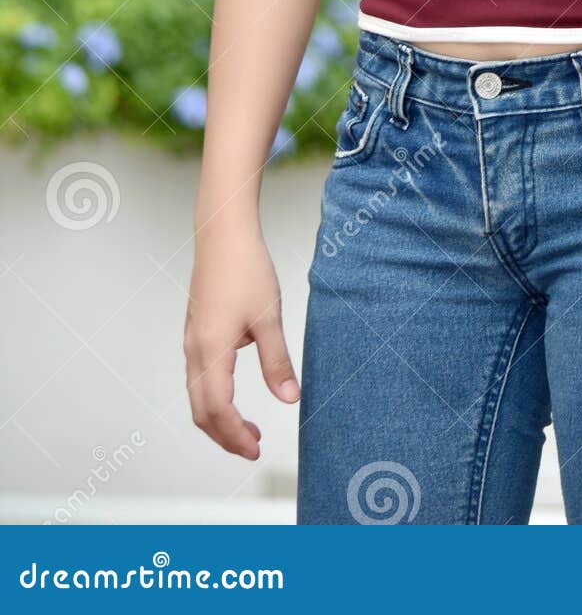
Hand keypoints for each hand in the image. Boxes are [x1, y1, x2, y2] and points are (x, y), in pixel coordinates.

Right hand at [184, 229, 299, 458]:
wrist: (222, 233)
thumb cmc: (245, 268)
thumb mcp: (268, 317)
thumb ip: (277, 362)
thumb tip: (289, 399)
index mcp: (211, 350)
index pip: (217, 409)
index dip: (235, 435)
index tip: (256, 450)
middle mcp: (194, 350)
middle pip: (200, 410)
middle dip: (224, 435)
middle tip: (253, 448)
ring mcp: (191, 341)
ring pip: (197, 395)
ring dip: (218, 418)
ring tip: (247, 428)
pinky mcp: (195, 331)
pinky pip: (198, 377)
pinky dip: (213, 397)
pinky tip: (235, 394)